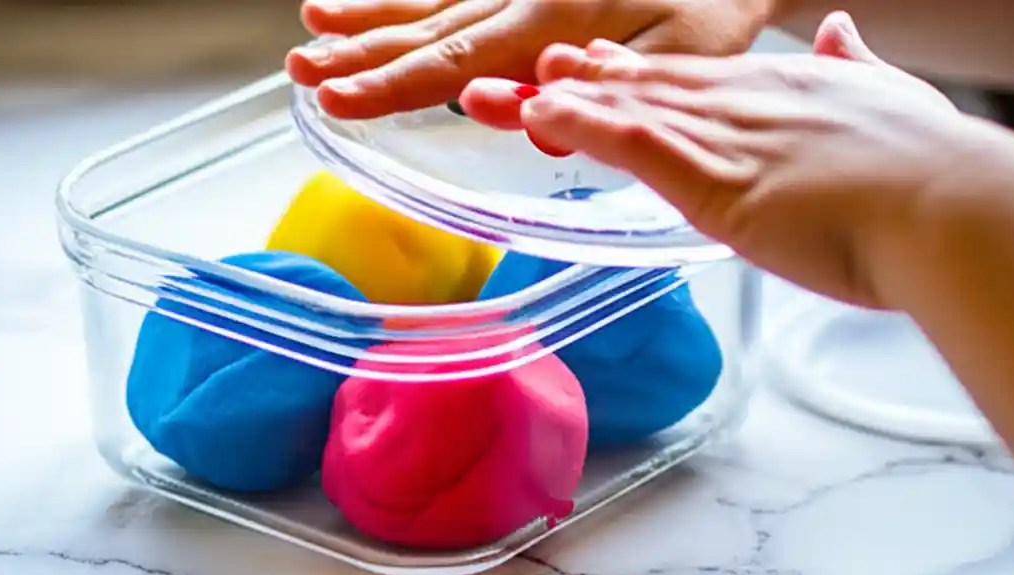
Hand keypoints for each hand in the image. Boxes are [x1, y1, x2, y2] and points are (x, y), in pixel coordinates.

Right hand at [286, 0, 777, 118]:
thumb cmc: (714, 0)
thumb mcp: (683, 53)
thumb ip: (608, 88)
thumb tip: (532, 124)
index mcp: (552, 21)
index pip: (454, 64)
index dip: (391, 87)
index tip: (335, 100)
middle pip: (427, 32)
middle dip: (361, 55)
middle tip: (299, 70)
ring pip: (432, 1)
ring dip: (371, 16)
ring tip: (312, 20)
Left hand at [508, 12, 974, 307]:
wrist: (954, 209)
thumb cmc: (937, 173)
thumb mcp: (899, 100)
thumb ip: (861, 69)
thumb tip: (845, 32)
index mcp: (782, 90)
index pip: (686, 74)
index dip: (627, 72)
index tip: (582, 65)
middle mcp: (743, 102)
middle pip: (637, 83)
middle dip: (567, 81)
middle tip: (504, 74)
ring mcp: (726, 136)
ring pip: (620, 109)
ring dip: (547, 102)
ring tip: (484, 96)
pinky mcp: (716, 180)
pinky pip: (633, 146)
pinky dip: (581, 129)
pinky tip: (537, 118)